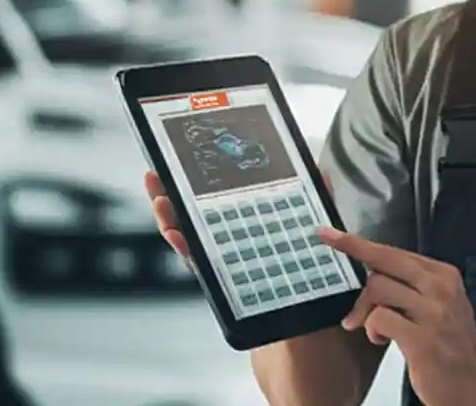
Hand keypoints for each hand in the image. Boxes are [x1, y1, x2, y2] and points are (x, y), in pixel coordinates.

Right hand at [143, 170, 334, 260]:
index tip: (178, 162)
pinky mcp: (222, 279)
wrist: (306, 313)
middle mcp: (225, 242)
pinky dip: (185, 247)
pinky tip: (175, 233)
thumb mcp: (309, 228)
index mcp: (241, 226)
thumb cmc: (304, 267)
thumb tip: (320, 173)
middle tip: (154, 175)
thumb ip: (312, 202)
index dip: (194, 183)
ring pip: (188, 237)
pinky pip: (199, 262)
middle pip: (192, 215)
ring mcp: (221, 260)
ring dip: (169, 218)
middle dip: (169, 195)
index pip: (214, 200)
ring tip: (159, 199)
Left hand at [321, 228, 475, 405]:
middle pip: (383, 262)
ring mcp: (433, 311)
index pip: (393, 251)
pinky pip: (378, 318)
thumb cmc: (451, 345)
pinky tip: (382, 340)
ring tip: (375, 330)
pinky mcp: (422, 338)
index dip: (357, 243)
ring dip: (365, 311)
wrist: (475, 383)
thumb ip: (412, 286)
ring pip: (377, 287)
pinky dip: (372, 330)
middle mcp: (441, 287)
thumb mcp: (440, 305)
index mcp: (444, 275)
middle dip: (351, 260)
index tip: (328, 233)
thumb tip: (372, 276)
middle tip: (331, 261)